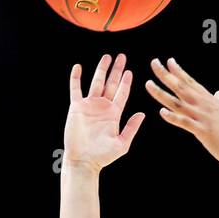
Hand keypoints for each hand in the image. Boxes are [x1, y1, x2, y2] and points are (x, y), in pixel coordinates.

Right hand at [63, 53, 144, 173]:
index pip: (122, 93)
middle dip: (116, 70)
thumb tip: (142, 113)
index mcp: (114, 114)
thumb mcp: (122, 144)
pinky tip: (78, 67)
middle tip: (122, 56)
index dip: (126, 82)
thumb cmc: (103, 156)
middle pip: (111, 83)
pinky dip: (76, 78)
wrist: (84, 161)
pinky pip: (75, 89)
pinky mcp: (76, 107)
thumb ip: (131, 128)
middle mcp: (103, 107)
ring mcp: (89, 106)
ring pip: (96, 82)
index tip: (129, 71)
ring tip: (107, 57)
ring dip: (101, 69)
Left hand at [145, 57, 218, 172]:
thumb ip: (218, 102)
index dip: (179, 71)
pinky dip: (173, 117)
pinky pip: (185, 122)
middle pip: (181, 86)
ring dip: (162, 93)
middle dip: (166, 74)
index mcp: (209, 100)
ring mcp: (203, 117)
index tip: (168, 60)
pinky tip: (161, 112)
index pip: (191, 82)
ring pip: (178, 102)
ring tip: (148, 84)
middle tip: (154, 62)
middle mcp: (204, 105)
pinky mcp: (202, 131)